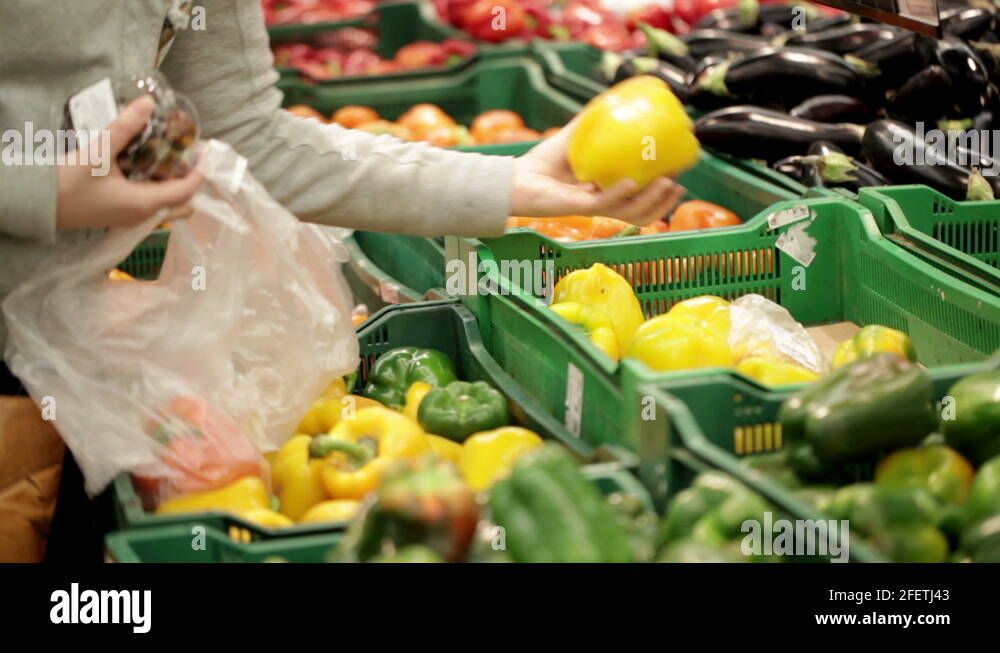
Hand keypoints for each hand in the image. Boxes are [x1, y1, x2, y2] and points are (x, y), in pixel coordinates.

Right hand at [56, 96, 202, 229]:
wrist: (37, 205)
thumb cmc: (69, 183)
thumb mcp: (98, 152)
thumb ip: (125, 128)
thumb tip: (148, 104)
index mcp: (145, 204)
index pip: (186, 190)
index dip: (199, 171)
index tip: (204, 151)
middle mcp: (143, 217)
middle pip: (182, 204)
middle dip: (188, 182)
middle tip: (184, 157)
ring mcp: (131, 220)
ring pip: (166, 207)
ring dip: (172, 187)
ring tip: (165, 159)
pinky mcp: (119, 217)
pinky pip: (149, 207)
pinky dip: (155, 190)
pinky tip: (143, 169)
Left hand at [510, 119, 684, 225]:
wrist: (517, 178)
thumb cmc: (544, 162)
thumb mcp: (575, 136)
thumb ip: (594, 119)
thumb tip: (616, 94)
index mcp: (608, 191)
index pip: (643, 197)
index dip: (664, 191)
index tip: (681, 171)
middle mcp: (604, 203)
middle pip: (643, 211)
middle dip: (665, 201)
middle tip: (679, 182)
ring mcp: (594, 207)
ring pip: (632, 213)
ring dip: (653, 202)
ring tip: (668, 184)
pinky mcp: (579, 208)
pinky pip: (606, 203)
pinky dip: (621, 193)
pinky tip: (632, 181)